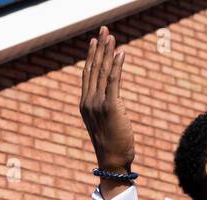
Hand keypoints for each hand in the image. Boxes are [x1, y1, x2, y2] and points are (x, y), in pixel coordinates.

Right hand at [79, 26, 134, 196]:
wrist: (113, 162)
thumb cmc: (113, 145)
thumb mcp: (106, 122)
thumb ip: (107, 107)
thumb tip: (114, 98)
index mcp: (85, 105)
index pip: (87, 75)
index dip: (91, 56)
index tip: (95, 40)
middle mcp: (88, 102)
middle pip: (93, 68)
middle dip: (99, 48)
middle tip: (104, 30)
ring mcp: (97, 104)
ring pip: (102, 72)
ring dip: (108, 52)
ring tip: (112, 37)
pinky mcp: (110, 107)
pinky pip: (113, 81)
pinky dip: (116, 65)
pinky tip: (121, 53)